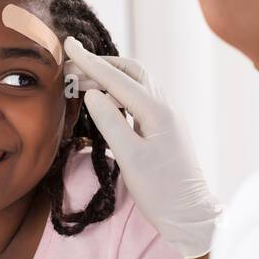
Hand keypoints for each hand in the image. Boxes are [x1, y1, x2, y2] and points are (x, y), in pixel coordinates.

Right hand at [63, 37, 220, 258]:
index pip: (117, 79)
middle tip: (73, 65)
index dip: (90, 62)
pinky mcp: (163, 128)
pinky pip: (139, 98)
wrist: (189, 214)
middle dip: (102, 64)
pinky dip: (119, 92)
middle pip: (131, 71)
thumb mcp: (130, 158)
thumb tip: (93, 94)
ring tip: (84, 81)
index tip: (69, 44)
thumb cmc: (161, 190)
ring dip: (111, 77)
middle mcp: (164, 108)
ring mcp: (166, 117)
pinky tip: (106, 101)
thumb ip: (110, 122)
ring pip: (137, 83)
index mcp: (156, 111)